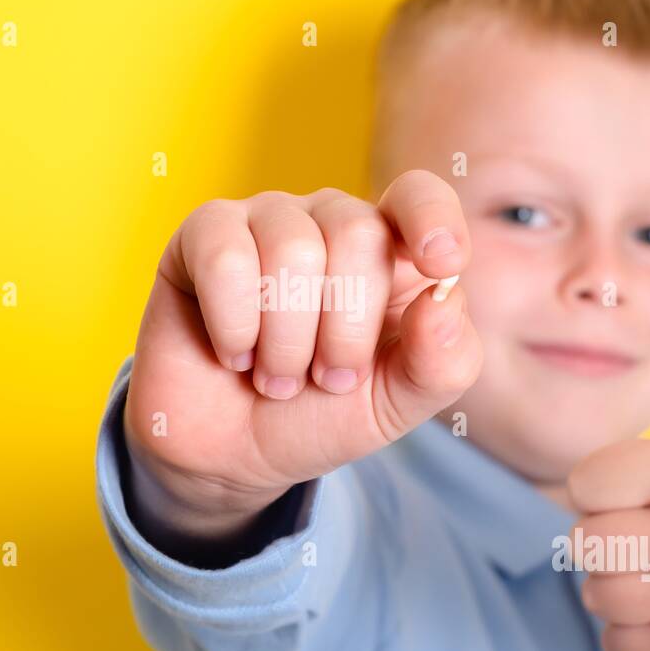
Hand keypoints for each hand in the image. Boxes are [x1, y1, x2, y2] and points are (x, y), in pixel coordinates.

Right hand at [123, 171, 482, 543]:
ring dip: (286, 342)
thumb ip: (444, 361)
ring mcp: (265, 221)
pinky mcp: (203, 235)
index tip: (441, 265)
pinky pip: (227, 258)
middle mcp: (329, 221)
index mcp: (389, 251)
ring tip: (277, 378)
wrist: (231, 455)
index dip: (433, 219)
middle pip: (357, 232)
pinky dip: (235, 326)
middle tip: (327, 379)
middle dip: (345, 330)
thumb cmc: (319, 416)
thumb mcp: (396, 405)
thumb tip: (446, 293)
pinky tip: (233, 354)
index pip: (417, 196)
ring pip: (292, 249)